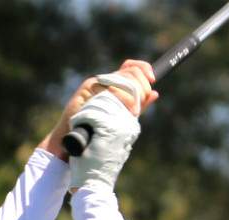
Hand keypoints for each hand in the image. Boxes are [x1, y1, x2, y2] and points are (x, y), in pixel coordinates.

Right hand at [39, 59, 158, 158]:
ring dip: (132, 94)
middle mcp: (106, 81)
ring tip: (131, 111)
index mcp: (114, 85)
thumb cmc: (96, 133)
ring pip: (122, 78)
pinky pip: (109, 86)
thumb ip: (138, 107)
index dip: (145, 69)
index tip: (153, 80)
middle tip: (138, 107)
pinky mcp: (87, 88)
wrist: (72, 142)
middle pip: (131, 71)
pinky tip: (123, 108)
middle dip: (141, 86)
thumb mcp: (123, 118)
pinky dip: (120, 96)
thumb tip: (155, 93)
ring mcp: (96, 83)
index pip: (132, 67)